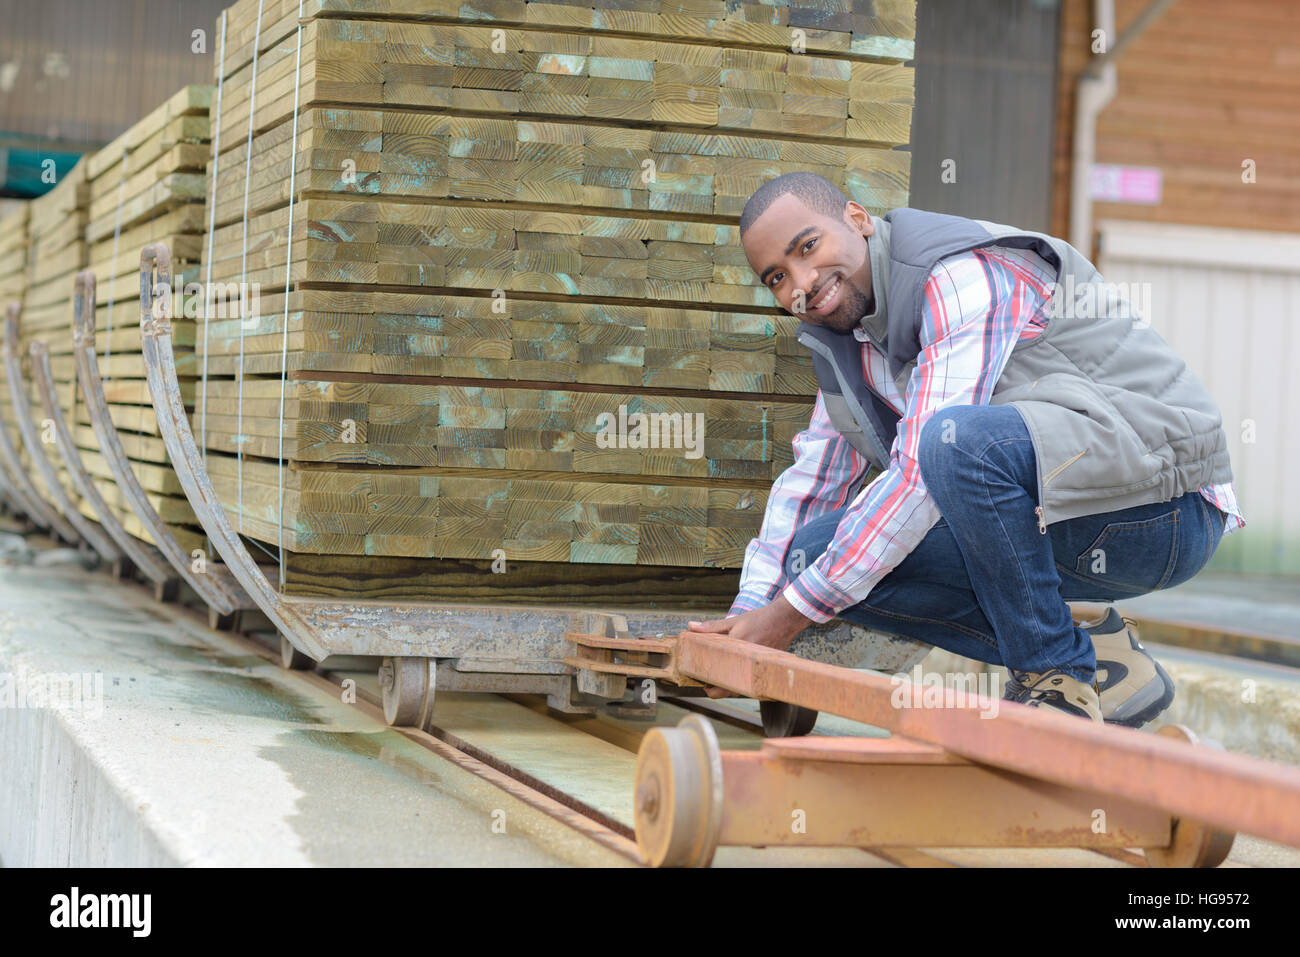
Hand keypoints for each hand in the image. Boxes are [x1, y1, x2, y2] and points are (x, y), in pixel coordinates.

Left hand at [687, 597, 814, 697]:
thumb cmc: (758, 620)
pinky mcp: (764, 671)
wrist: (784, 620)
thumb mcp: (733, 621)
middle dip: (716, 690)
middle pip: (730, 690)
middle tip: (706, 684)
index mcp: (738, 650)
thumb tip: (691, 627)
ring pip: (740, 690)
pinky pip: (749, 684)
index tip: (700, 680)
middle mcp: (749, 663)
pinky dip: (740, 684)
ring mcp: (758, 669)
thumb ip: (711, 627)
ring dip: (728, 689)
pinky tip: (734, 676)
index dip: (708, 683)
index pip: (720, 675)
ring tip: (717, 681)